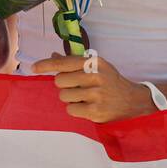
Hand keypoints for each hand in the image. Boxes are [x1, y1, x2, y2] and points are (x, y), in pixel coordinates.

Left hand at [31, 53, 157, 122]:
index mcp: (94, 63)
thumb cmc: (110, 81)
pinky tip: (86, 106)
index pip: (64, 63)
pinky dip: (75, 109)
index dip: (46, 65)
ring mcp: (96, 95)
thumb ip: (75, 62)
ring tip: (84, 97)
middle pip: (60, 81)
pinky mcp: (95, 111)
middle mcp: (95, 77)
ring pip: (64, 96)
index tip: (34, 68)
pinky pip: (70, 109)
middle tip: (76, 87)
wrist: (132, 100)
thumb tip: (53, 56)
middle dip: (64, 85)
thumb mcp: (97, 67)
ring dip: (70, 98)